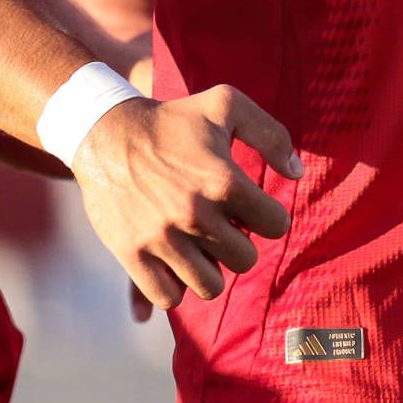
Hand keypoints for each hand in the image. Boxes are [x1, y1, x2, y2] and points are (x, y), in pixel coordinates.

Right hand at [69, 84, 300, 310]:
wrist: (106, 133)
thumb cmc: (172, 119)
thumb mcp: (226, 104)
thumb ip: (271, 134)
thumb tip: (296, 173)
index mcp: (223, 180)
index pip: (275, 225)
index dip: (268, 216)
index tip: (250, 208)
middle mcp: (194, 214)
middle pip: (245, 259)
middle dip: (239, 243)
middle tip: (222, 226)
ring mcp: (162, 238)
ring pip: (210, 286)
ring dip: (210, 268)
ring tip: (200, 245)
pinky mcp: (132, 254)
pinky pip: (168, 298)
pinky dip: (175, 286)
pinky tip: (175, 262)